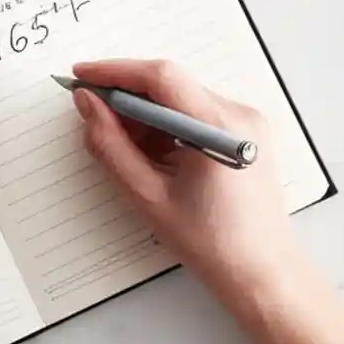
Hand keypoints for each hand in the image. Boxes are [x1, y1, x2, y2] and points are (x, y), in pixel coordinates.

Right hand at [70, 59, 298, 297]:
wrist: (262, 271)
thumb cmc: (214, 244)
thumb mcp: (148, 196)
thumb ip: (111, 145)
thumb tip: (88, 106)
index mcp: (218, 126)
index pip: (160, 77)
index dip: (114, 72)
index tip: (82, 77)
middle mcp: (238, 115)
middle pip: (171, 85)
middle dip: (128, 99)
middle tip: (95, 121)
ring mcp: (247, 123)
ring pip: (182, 100)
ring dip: (148, 117)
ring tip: (127, 152)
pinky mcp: (246, 134)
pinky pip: (198, 115)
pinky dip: (169, 128)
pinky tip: (154, 158)